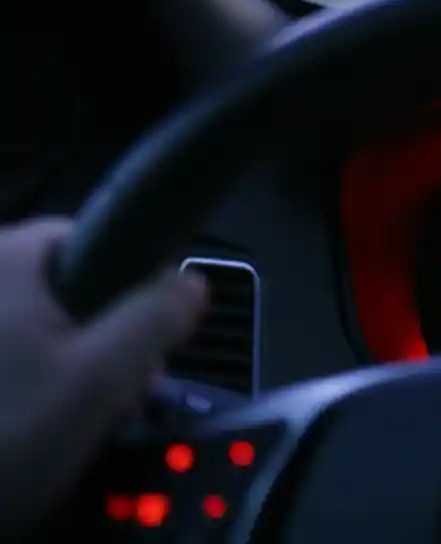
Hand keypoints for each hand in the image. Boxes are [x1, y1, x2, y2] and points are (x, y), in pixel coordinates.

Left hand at [0, 218, 205, 529]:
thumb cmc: (3, 434)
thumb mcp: (97, 378)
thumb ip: (153, 320)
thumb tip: (192, 284)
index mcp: (4, 259)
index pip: (89, 236)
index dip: (132, 284)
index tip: (146, 337)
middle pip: (66, 285)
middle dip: (107, 337)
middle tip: (120, 390)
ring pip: (42, 324)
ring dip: (77, 364)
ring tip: (86, 413)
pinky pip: (16, 352)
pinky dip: (38, 378)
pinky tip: (47, 416)